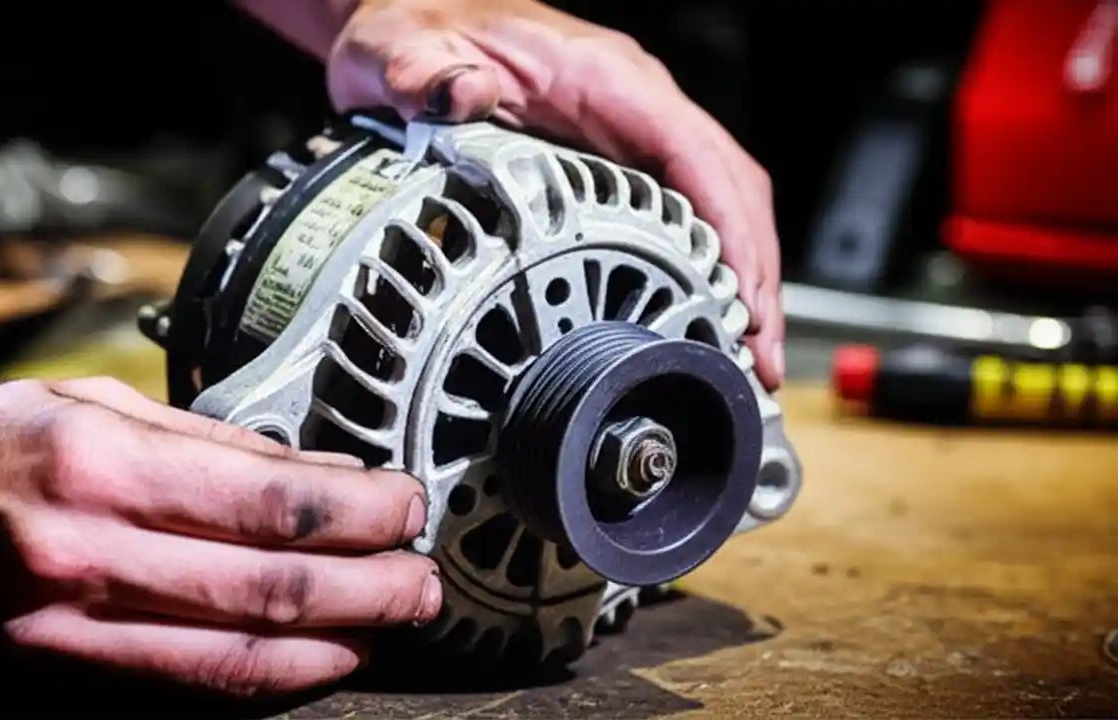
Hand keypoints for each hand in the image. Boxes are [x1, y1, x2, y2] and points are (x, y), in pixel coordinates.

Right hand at [0, 378, 438, 700]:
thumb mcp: (86, 403)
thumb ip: (205, 442)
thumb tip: (313, 473)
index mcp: (96, 465)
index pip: (269, 502)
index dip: (360, 512)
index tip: (406, 504)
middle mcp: (84, 555)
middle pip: (270, 589)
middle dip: (370, 587)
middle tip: (425, 580)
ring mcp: (67, 633)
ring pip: (239, 656)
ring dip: (337, 642)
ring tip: (394, 619)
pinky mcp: (57, 679)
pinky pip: (188, 689)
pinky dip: (268, 679)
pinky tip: (319, 659)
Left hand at [324, 0, 784, 387]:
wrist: (401, 23)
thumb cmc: (411, 30)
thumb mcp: (399, 48)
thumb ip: (422, 71)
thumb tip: (457, 93)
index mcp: (598, 77)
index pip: (692, 151)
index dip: (729, 227)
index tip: (741, 294)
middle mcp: (630, 101)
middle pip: (728, 183)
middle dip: (753, 268)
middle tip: (755, 351)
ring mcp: (628, 128)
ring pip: (716, 198)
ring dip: (741, 270)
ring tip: (744, 348)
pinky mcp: (615, 153)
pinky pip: (683, 205)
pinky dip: (705, 259)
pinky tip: (702, 308)